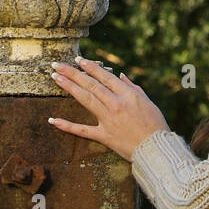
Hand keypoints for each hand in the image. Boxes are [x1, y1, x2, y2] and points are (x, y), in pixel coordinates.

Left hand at [47, 56, 169, 161]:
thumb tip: (120, 76)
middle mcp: (116, 104)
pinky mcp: (104, 136)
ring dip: (69, 87)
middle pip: (91, 85)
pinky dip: (67, 125)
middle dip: (73, 73)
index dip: (90, 67)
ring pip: (85, 99)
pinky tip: (53, 120)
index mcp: (128, 95)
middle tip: (58, 65)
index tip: (79, 60)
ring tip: (56, 77)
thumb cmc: (155, 124)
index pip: (105, 77)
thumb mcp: (148, 102)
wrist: (156, 148)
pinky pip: (82, 130)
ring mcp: (108, 120)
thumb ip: (133, 87)